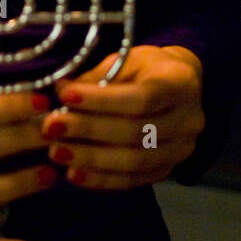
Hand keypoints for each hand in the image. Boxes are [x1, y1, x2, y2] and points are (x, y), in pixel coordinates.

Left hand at [38, 45, 204, 189]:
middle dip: (89, 130)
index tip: (65, 96)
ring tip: (57, 152)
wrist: (179, 85)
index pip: (142, 97)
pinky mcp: (167, 170)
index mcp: (180, 82)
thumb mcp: (126, 59)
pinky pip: (133, 180)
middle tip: (51, 127)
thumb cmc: (147, 68)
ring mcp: (182, 149)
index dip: (102, 100)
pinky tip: (74, 174)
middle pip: (136, 132)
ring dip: (91, 159)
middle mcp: (189, 119)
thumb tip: (60, 91)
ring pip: (134, 161)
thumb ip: (96, 77)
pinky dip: (101, 179)